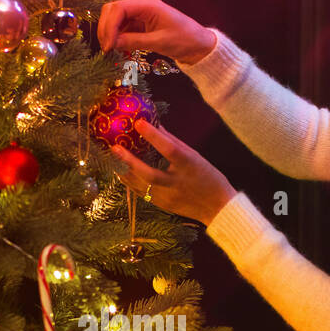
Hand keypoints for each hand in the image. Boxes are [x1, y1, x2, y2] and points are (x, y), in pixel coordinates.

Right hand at [97, 0, 216, 64]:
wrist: (197, 45)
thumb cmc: (184, 40)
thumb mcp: (159, 42)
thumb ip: (134, 41)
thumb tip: (112, 43)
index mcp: (147, 5)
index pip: (118, 8)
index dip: (109, 26)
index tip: (109, 46)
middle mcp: (141, 6)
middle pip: (112, 10)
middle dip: (105, 28)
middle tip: (106, 48)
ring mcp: (139, 15)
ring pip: (115, 19)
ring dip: (109, 33)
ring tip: (110, 50)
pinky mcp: (139, 24)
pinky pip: (122, 27)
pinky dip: (116, 37)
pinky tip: (117, 48)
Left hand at [109, 119, 236, 225]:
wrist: (217, 208)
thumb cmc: (208, 177)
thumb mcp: (195, 156)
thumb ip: (173, 142)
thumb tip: (154, 125)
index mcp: (189, 166)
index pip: (170, 150)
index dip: (154, 136)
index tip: (139, 122)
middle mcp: (177, 183)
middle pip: (149, 174)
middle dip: (130, 161)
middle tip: (114, 148)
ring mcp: (168, 197)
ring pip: (141, 186)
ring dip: (125, 172)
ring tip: (111, 159)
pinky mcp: (162, 205)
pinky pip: (142, 193)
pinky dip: (130, 182)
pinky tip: (121, 173)